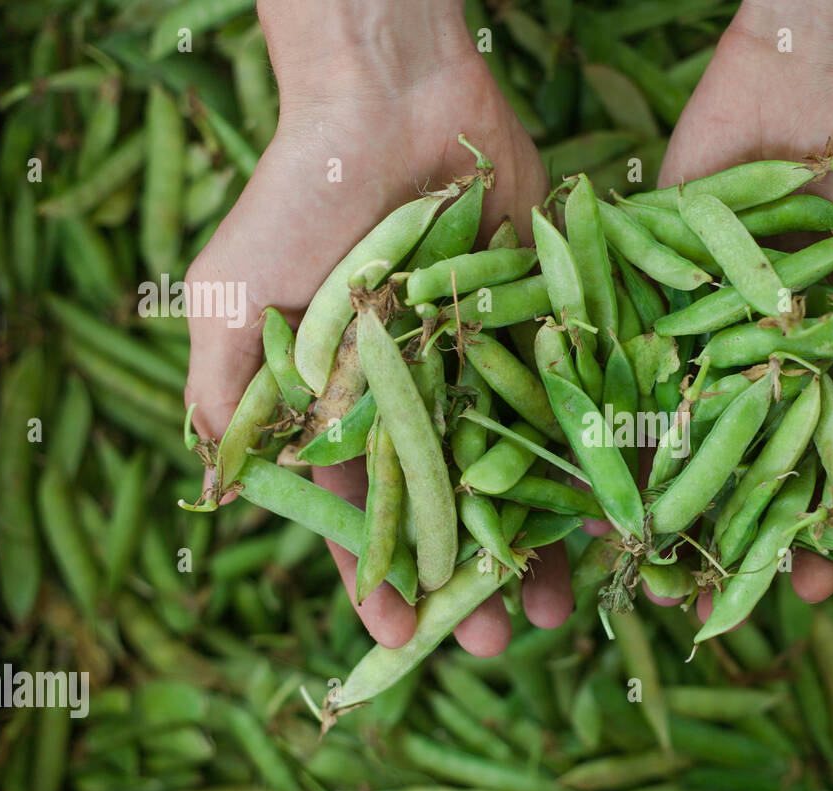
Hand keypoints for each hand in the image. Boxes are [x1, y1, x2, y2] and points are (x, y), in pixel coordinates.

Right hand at [184, 0, 567, 653]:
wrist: (393, 106)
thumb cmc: (299, 201)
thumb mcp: (233, 301)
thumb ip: (225, 398)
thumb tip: (223, 493)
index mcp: (348, 417)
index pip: (362, 520)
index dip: (377, 582)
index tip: (400, 635)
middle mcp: (423, 410)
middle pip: (453, 517)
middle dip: (470, 584)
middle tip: (496, 642)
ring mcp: (488, 377)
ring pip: (518, 483)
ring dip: (536, 546)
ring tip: (560, 604)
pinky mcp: (547, 337)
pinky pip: (572, 415)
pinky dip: (590, 464)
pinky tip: (608, 517)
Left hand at [657, 0, 832, 612]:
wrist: (824, 78)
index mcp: (827, 386)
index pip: (817, 483)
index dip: (816, 538)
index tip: (814, 588)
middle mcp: (756, 374)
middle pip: (731, 475)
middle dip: (714, 540)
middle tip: (691, 602)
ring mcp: (695, 339)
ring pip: (666, 436)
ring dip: (647, 499)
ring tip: (628, 556)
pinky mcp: (641, 293)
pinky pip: (617, 364)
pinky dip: (597, 412)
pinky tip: (581, 467)